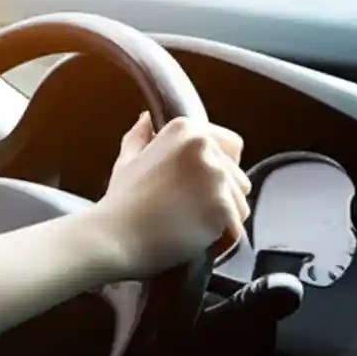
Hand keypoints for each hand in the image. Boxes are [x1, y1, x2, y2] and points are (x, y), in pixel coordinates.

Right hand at [92, 113, 251, 277]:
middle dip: (220, 189)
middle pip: (237, 173)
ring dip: (223, 212)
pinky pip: (236, 223)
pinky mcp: (223, 209)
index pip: (231, 144)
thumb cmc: (120, 201)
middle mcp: (205, 149)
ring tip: (191, 221)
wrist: (116, 237)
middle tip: (189, 205)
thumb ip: (141, 136)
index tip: (198, 180)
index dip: (218, 163)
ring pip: (239, 199)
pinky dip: (222, 232)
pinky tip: (196, 234)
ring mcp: (217, 179)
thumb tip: (147, 119)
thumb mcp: (127, 160)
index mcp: (185, 131)